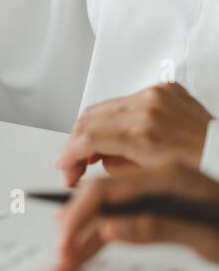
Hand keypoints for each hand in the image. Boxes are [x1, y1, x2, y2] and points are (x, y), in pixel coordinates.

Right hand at [42, 160, 218, 270]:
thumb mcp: (210, 240)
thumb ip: (159, 229)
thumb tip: (112, 229)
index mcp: (171, 174)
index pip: (103, 191)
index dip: (75, 218)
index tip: (63, 244)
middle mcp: (164, 164)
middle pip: (98, 190)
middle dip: (73, 226)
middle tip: (62, 256)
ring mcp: (165, 167)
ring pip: (106, 189)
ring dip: (86, 219)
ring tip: (75, 249)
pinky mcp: (167, 175)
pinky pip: (123, 186)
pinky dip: (106, 210)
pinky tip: (103, 229)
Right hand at [54, 83, 211, 186]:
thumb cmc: (204, 168)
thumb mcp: (153, 181)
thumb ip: (116, 170)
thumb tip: (96, 164)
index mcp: (144, 135)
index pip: (87, 139)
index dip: (68, 156)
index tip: (65, 170)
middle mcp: (147, 110)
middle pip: (88, 119)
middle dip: (75, 143)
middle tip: (75, 164)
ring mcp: (156, 96)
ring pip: (103, 108)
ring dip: (92, 129)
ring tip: (98, 152)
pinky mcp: (164, 89)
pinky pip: (126, 101)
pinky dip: (116, 118)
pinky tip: (120, 135)